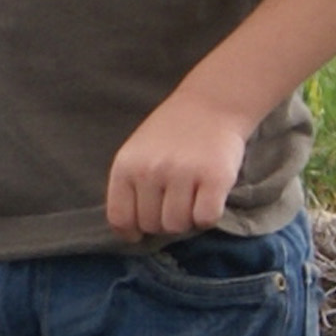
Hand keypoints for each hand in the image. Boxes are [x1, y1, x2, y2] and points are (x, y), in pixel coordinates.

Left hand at [107, 91, 254, 242]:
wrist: (213, 103)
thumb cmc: (172, 132)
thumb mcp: (137, 152)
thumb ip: (130, 185)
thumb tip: (130, 230)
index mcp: (125, 166)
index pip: (120, 218)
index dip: (130, 231)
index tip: (139, 233)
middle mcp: (151, 171)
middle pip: (151, 225)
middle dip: (162, 222)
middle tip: (175, 204)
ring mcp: (183, 174)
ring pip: (178, 225)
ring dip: (186, 220)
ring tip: (192, 199)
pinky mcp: (215, 177)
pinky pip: (206, 218)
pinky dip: (208, 217)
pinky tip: (208, 199)